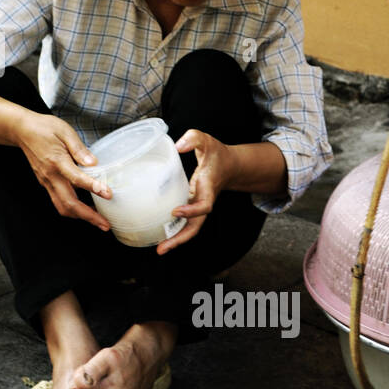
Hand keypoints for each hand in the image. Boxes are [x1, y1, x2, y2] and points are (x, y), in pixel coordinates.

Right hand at [14, 111, 111, 230]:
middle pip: (69, 203)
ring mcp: (46, 182)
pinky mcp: (45, 183)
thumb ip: (79, 149)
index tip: (108, 194)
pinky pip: (58, 201)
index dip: (94, 187)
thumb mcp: (64, 131)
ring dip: (80, 216)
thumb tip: (94, 164)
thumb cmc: (44, 128)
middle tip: (105, 224)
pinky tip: (85, 208)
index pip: (76, 178)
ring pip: (62, 207)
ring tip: (97, 220)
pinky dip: (72, 209)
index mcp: (57, 161)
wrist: (22, 130)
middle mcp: (50, 176)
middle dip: (88, 216)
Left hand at [156, 129, 232, 254]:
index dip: (192, 211)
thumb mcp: (206, 140)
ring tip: (159, 249)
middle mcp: (204, 200)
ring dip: (176, 240)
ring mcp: (198, 206)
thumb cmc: (216, 153)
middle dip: (180, 239)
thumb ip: (193, 138)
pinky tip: (159, 235)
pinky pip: (184, 222)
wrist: (230, 165)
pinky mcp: (192, 206)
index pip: (204, 205)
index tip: (175, 211)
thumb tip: (178, 145)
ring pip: (190, 228)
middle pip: (195, 226)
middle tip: (162, 248)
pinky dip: (174, 230)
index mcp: (208, 187)